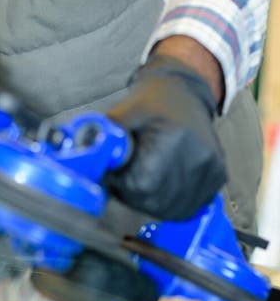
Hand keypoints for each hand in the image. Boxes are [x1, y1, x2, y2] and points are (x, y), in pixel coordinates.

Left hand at [105, 54, 226, 219]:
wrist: (185, 90)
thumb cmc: (152, 101)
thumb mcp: (121, 114)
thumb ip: (102, 140)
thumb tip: (82, 162)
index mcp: (174, 141)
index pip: (140, 186)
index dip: (120, 183)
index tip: (115, 170)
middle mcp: (198, 158)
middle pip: (155, 202)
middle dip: (133, 192)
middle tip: (127, 171)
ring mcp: (211, 171)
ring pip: (171, 210)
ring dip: (151, 199)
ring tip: (145, 172)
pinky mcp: (218, 178)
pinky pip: (187, 207)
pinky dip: (169, 200)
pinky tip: (162, 179)